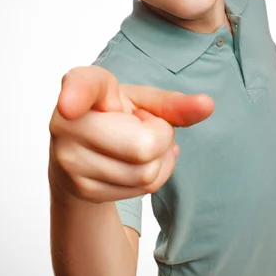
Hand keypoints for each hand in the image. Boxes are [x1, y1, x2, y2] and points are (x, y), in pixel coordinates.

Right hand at [48, 65, 214, 203]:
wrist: (84, 152)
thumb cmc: (117, 116)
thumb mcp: (143, 102)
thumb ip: (174, 104)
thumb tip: (208, 105)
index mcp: (84, 87)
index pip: (82, 86)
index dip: (76, 94)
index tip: (69, 105)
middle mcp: (67, 123)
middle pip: (144, 145)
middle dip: (161, 138)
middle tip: (142, 127)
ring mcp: (70, 160)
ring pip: (147, 172)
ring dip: (158, 158)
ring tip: (134, 143)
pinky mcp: (81, 189)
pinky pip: (143, 189)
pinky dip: (153, 175)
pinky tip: (133, 162)